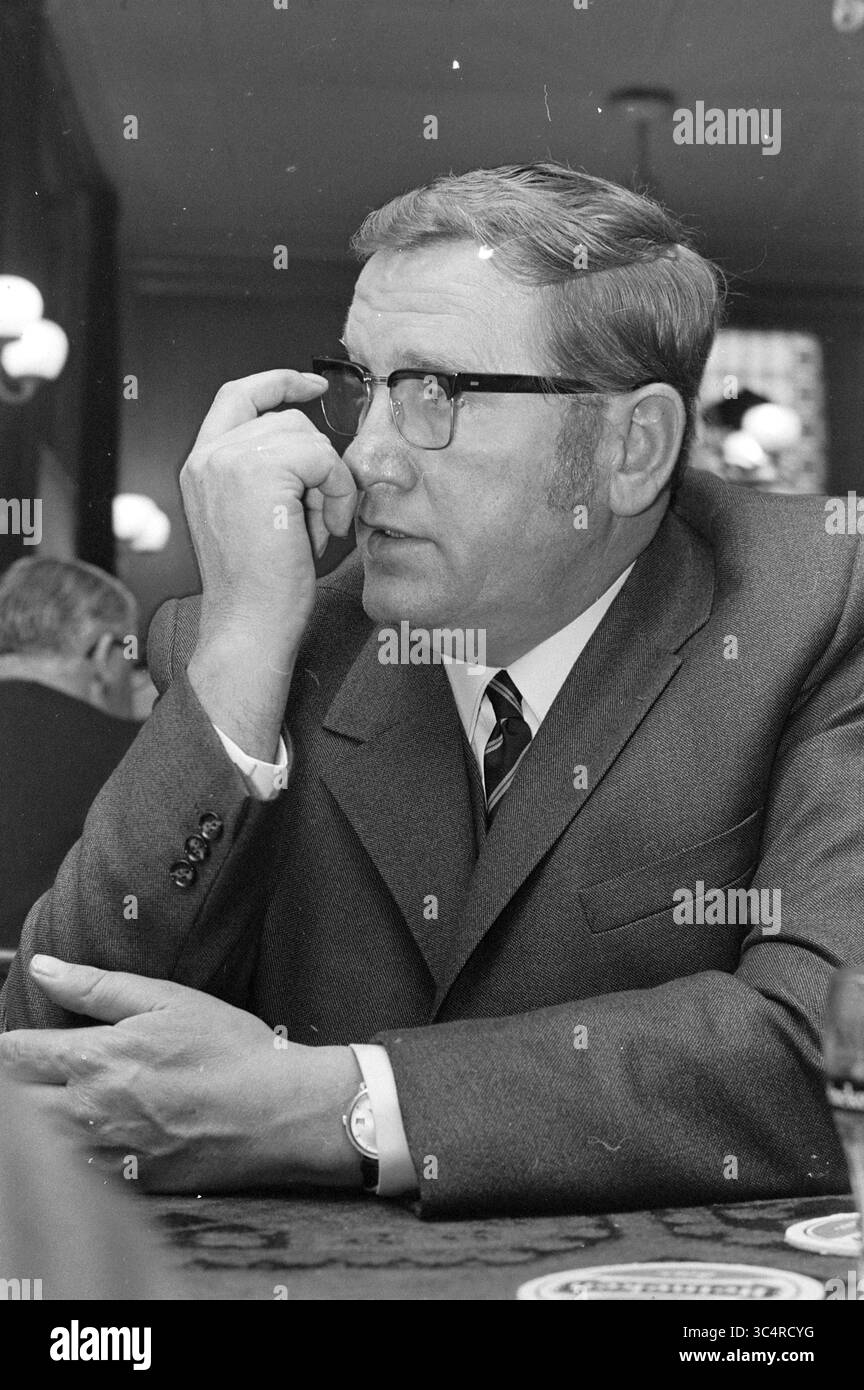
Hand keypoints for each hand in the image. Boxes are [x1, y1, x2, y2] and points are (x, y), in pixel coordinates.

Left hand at [0, 956, 363, 1193]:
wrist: (279, 1113)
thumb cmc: (231, 1049)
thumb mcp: (168, 1000)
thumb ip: (97, 986)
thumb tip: (42, 968)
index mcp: (94, 1059)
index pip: (14, 1055)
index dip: (7, 1046)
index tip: (16, 1041)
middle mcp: (88, 1112)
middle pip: (15, 1105)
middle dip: (17, 1086)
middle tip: (40, 1071)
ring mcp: (106, 1154)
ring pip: (39, 1144)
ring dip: (41, 1121)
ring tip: (64, 1102)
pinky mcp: (127, 1184)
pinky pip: (74, 1174)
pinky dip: (70, 1155)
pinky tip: (93, 1137)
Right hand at [181, 369, 356, 753]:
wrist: (249, 625)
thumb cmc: (260, 587)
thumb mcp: (258, 515)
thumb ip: (271, 472)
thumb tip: (315, 446)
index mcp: (202, 466)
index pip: (237, 396)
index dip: (278, 382)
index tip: (312, 385)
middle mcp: (207, 457)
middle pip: (286, 419)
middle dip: (315, 464)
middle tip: (313, 517)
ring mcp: (229, 461)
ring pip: (308, 437)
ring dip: (327, 483)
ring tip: (313, 529)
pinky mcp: (258, 471)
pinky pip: (322, 458)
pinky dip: (335, 494)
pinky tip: (321, 532)